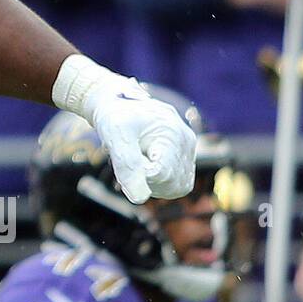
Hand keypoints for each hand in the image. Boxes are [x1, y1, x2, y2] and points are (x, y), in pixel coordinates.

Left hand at [89, 85, 195, 202]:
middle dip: (147, 180)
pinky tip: (144, 167)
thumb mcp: (115, 138)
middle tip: (130, 160)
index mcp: (173, 134)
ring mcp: (188, 150)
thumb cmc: (114, 117)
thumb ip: (127, 167)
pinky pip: (177, 183)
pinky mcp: (185, 156)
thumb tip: (139, 199)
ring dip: (153, 184)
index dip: (139, 174)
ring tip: (137, 162)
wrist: (116, 102)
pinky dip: (159, 183)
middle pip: (173, 184)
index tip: (126, 156)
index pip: (162, 175)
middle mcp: (187, 142)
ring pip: (177, 187)